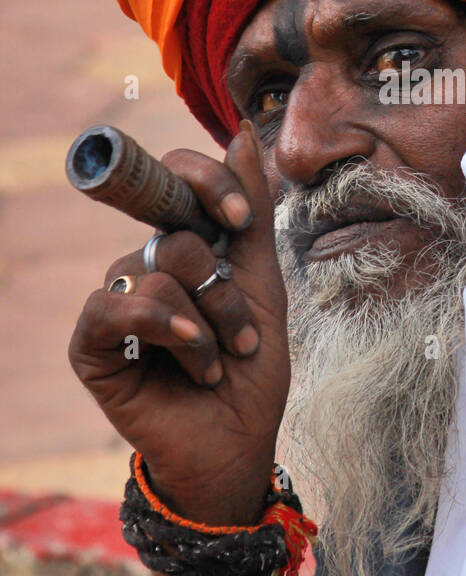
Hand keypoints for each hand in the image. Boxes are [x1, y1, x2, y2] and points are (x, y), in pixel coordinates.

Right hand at [69, 124, 288, 525]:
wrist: (239, 444)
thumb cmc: (252, 370)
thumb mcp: (264, 285)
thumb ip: (250, 211)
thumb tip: (245, 131)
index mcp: (187, 247)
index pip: (175, 181)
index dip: (205, 184)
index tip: (240, 220)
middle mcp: (145, 267)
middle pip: (178, 235)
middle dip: (225, 291)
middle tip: (242, 338)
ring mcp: (116, 302)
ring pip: (158, 272)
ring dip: (207, 323)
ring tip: (218, 363)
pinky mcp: (92, 343)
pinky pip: (116, 305)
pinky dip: (167, 328)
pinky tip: (194, 360)